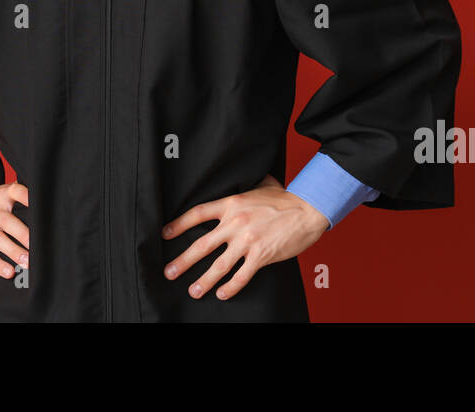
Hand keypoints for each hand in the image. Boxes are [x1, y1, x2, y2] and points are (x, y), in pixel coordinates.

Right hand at [0, 182, 29, 278]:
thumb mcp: (2, 193)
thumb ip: (20, 192)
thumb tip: (44, 193)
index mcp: (2, 196)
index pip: (15, 191)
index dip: (26, 196)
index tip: (38, 203)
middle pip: (8, 222)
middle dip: (23, 235)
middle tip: (37, 247)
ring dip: (14, 252)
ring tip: (27, 262)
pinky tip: (9, 272)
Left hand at [161, 174, 327, 300]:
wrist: (308, 209)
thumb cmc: (286, 199)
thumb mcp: (261, 186)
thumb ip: (247, 186)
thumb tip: (243, 179)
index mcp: (232, 204)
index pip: (198, 214)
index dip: (179, 225)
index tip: (165, 234)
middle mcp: (236, 222)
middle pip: (202, 245)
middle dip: (183, 261)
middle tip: (169, 272)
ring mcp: (248, 240)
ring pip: (219, 265)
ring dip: (203, 280)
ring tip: (193, 290)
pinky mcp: (261, 255)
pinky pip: (241, 275)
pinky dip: (230, 287)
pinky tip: (222, 294)